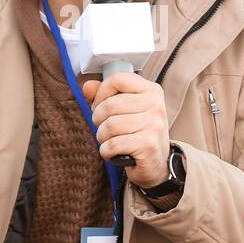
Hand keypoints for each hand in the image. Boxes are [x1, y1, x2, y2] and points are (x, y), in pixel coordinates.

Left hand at [82, 72, 170, 187]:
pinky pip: (113, 144)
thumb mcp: (125, 110)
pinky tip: (113, 152)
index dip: (102, 92)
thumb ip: (104, 95)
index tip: (100, 104)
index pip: (118, 79)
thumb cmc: (138, 134)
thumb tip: (87, 87)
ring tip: (110, 140)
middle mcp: (156, 105)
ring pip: (110, 125)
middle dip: (98, 119)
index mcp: (151, 91)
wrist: (156, 164)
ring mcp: (154, 125)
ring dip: (102, 137)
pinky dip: (107, 151)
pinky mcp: (148, 145)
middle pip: (110, 105)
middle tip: (104, 127)